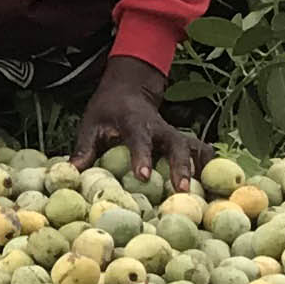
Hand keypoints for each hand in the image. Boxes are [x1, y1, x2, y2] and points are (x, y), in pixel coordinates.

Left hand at [71, 52, 206, 187]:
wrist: (129, 89)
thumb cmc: (108, 110)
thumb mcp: (91, 123)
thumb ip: (85, 148)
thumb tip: (72, 173)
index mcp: (135, 121)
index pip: (140, 139)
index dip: (142, 156)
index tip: (144, 176)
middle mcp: (160, 127)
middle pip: (177, 144)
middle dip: (181, 166)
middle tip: (183, 189)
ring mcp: (174, 133)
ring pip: (194, 147)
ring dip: (200, 168)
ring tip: (207, 193)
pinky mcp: (183, 140)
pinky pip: (201, 152)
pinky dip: (208, 167)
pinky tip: (213, 188)